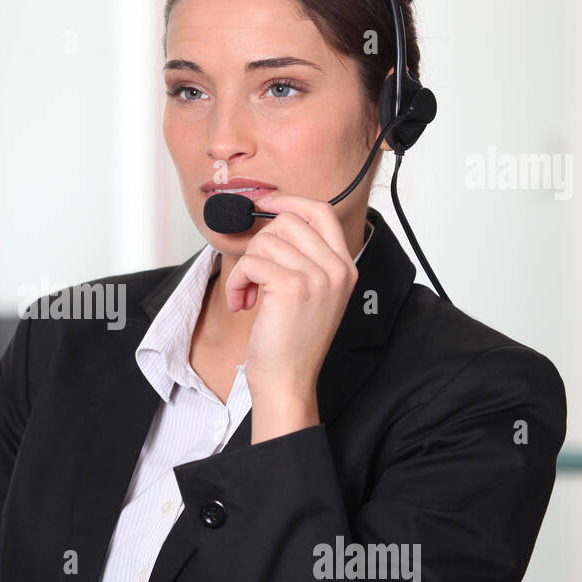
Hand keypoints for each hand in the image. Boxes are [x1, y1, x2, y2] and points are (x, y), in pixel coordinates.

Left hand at [225, 194, 357, 434]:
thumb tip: (271, 220)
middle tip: (254, 276)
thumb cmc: (290, 342)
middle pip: (288, 221)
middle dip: (260, 244)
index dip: (290, 201)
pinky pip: (251, 262)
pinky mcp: (292, 286)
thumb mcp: (309, 294)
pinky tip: (241, 303)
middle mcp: (337, 269)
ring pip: (265, 241)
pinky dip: (237, 282)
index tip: (265, 205)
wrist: (287, 380)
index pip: (321, 211)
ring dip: (245, 268)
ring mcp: (318, 276)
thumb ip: (302, 258)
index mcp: (344, 267)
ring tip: (247, 296)